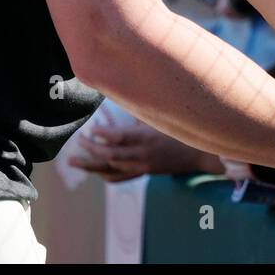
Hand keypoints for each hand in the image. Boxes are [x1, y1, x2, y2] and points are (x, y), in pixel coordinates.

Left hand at [68, 121, 220, 181]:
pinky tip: (96, 171)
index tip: (92, 128)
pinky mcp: (145, 173)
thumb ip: (143, 111)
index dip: (103, 134)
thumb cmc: (183, 129)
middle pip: (110, 155)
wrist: (200, 154)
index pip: (120, 138)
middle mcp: (142, 154)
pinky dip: (106, 174)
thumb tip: (125, 97)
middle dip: (91, 149)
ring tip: (74, 161)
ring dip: (91, 165)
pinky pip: (121, 178)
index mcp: (147, 137)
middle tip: (79, 141)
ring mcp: (142, 166)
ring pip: (111, 169)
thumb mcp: (164, 116)